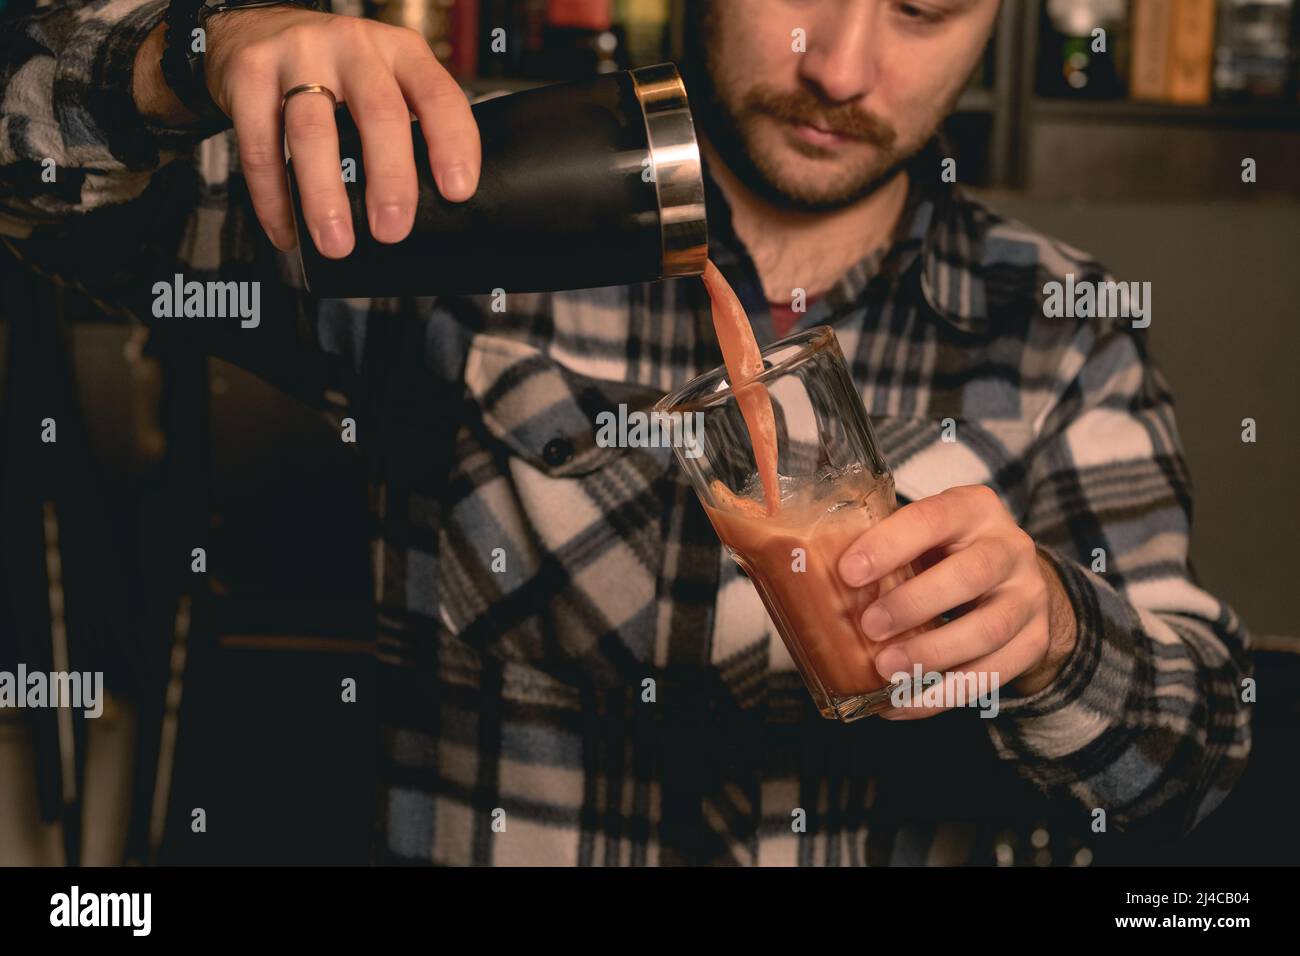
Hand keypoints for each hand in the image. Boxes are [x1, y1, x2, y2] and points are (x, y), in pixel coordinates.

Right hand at [199, 7, 480, 254]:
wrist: (253, 25)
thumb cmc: (334, 69)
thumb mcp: (384, 76)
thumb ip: (406, 123)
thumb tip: (427, 208)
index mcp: (400, 52)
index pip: (438, 95)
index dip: (452, 143)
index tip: (457, 191)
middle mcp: (354, 46)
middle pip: (378, 111)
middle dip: (389, 179)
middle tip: (392, 230)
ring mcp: (298, 54)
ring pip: (313, 130)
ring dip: (324, 195)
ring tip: (336, 242)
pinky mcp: (249, 72)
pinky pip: (260, 144)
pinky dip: (272, 197)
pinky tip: (287, 231)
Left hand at [836, 484, 1076, 718]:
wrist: (1014, 581)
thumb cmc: (946, 554)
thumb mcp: (922, 536)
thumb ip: (882, 550)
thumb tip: (802, 578)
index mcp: (973, 509)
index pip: (932, 519)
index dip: (889, 545)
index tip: (848, 572)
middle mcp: (1010, 548)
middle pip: (969, 575)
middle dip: (913, 604)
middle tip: (868, 625)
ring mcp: (1029, 596)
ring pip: (987, 629)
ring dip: (931, 654)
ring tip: (885, 670)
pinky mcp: (1035, 641)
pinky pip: (992, 675)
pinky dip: (942, 696)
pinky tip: (902, 704)